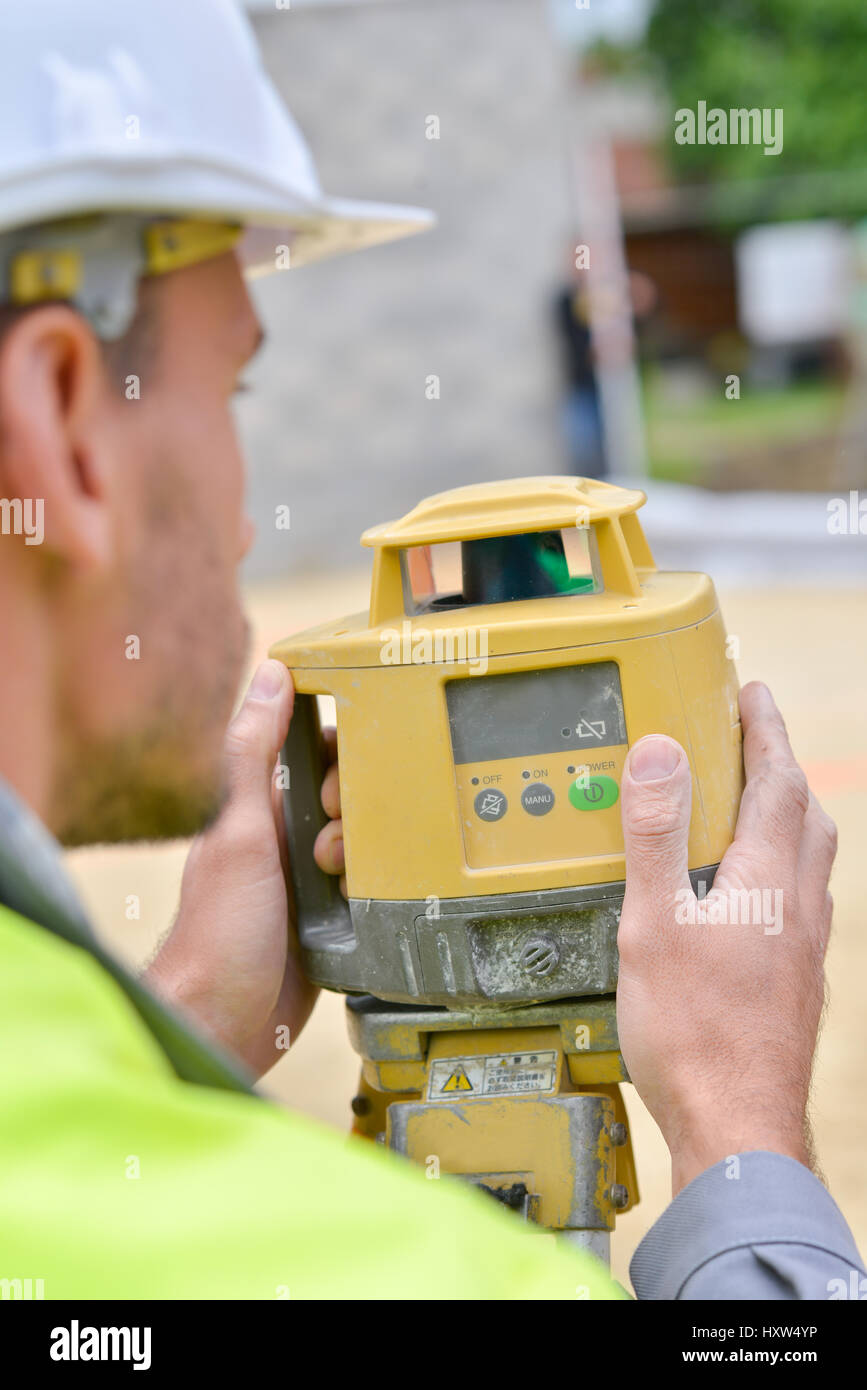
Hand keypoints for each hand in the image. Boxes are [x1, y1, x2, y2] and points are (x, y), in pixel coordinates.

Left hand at [144, 659, 343, 1077]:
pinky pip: (372, 893)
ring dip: (371, 860)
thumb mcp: (240, 832)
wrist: (222, 1026)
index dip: (343, 758)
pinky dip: (379, 895)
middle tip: (337, 848)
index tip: (347, 780)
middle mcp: (285, 842)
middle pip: (352, 799)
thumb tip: (270, 673)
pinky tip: (374, 906)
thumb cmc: (216, 933)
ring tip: (344, 884)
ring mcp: (308, 885)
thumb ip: (253, 752)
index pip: (319, 755)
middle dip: (361, 815)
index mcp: (260, 810)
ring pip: (368, 845)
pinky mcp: (330, 925)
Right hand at [616, 681, 836, 1194]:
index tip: (752, 695)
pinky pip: (798, 900)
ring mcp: (803, 947)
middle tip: (752, 740)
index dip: (764, 731)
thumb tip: (663, 753)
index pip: (776, 782)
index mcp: (764, 882)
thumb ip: (657, 835)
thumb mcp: (653, 924)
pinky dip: (779, 867)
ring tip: (750, 805)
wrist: (739, 1128)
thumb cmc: (695, 1036)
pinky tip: (748, 894)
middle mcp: (797, 908)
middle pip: (806, 816)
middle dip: (782, 767)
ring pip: (809, 860)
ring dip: (787, 816)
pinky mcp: (796, 981)